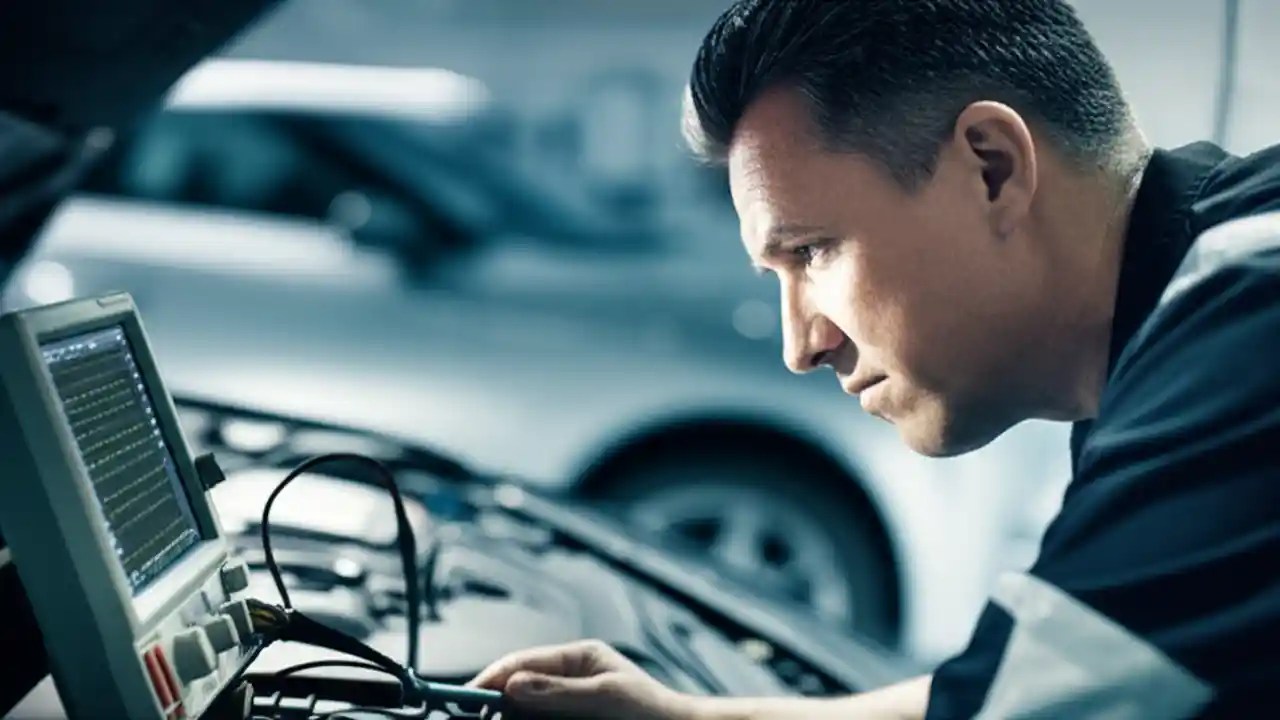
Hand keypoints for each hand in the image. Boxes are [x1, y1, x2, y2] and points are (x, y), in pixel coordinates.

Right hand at [467, 639, 697, 719]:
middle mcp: (568, 680)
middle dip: (492, 704)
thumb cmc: (653, 712)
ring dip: (506, 718)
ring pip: (523, 712)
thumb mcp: (606, 697)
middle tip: (468, 719)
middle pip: (516, 690)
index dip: (490, 680)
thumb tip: (511, 684)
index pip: (522, 663)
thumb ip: (559, 691)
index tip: (464, 698)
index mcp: (577, 659)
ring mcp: (567, 706)